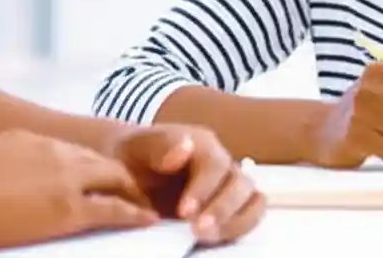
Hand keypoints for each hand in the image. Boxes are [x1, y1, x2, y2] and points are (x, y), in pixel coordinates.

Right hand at [0, 129, 156, 251]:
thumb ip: (10, 165)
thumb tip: (11, 180)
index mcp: (34, 141)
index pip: (76, 155)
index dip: (94, 172)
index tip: (105, 183)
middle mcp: (56, 152)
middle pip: (103, 164)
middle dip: (123, 180)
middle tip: (137, 196)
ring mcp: (64, 178)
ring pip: (114, 181)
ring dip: (132, 195)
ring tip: (147, 209)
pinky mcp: (66, 209)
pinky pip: (111, 209)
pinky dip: (133, 214)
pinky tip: (147, 220)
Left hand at [107, 125, 264, 245]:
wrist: (131, 166)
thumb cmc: (136, 155)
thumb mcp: (140, 146)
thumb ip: (161, 146)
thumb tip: (184, 150)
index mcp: (204, 144)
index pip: (216, 165)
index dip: (204, 189)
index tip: (184, 212)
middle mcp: (223, 163)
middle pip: (241, 184)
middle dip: (222, 209)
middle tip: (197, 230)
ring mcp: (229, 186)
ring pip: (252, 201)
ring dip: (234, 221)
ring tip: (206, 237)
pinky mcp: (231, 207)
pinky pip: (249, 216)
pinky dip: (238, 227)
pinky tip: (213, 239)